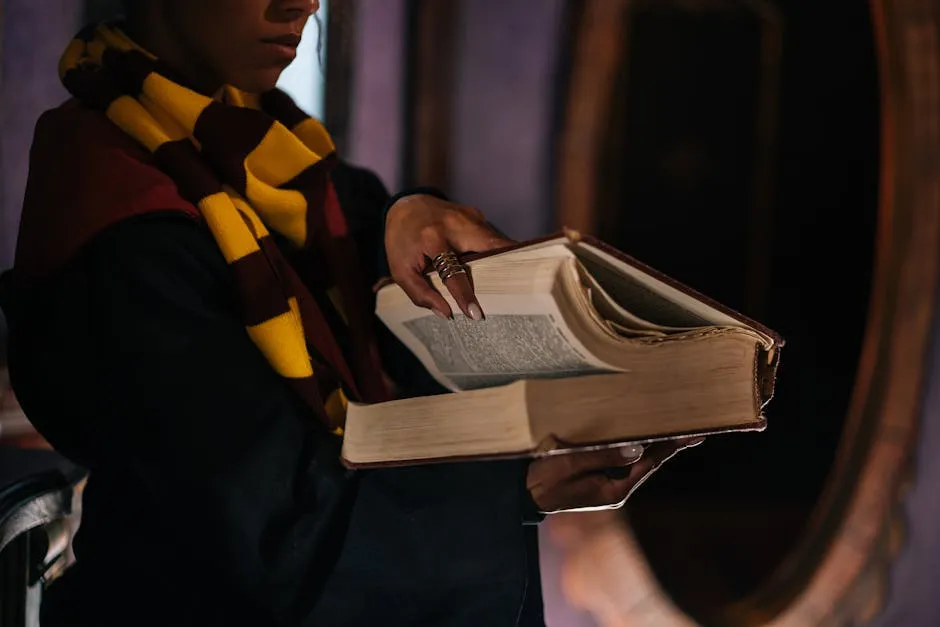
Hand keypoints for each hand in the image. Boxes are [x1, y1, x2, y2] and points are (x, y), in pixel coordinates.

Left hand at [385, 194, 511, 319]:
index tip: (476, 313)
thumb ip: (419, 293)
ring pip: (497, 242)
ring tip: (510, 282)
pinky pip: (493, 239)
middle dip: (505, 268)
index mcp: (432, 238)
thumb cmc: (403, 241)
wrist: (406, 205)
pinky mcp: (478, 216)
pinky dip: (497, 254)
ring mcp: (471, 217)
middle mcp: (456, 224)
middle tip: (514, 292)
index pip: (452, 271)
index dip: (465, 294)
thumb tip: (446, 313)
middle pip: (490, 247)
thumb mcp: (401, 269)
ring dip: (504, 262)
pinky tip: (499, 267)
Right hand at [527, 438, 703, 513]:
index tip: (692, 436)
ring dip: (654, 445)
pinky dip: (636, 447)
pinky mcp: (597, 477)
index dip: (671, 448)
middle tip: (694, 431)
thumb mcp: (571, 464)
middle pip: (648, 462)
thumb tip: (637, 448)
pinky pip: (622, 460)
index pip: (649, 463)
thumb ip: (603, 456)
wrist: (523, 494)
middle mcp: (616, 488)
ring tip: (675, 431)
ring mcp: (607, 484)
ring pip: (637, 461)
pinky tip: (644, 437)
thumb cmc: (543, 480)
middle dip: (669, 446)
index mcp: (614, 490)